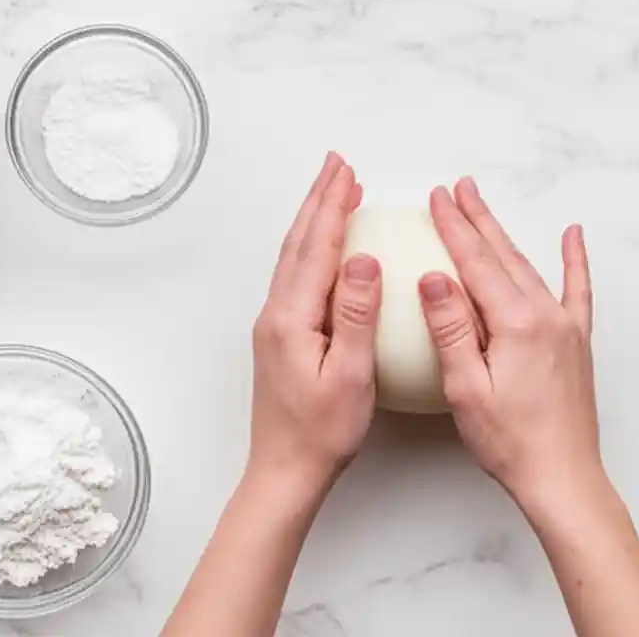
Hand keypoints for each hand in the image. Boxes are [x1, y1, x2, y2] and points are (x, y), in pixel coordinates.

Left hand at [249, 152, 380, 489]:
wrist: (285, 471)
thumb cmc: (322, 433)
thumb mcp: (351, 375)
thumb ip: (357, 315)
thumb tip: (364, 260)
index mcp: (292, 318)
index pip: (316, 248)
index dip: (332, 206)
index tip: (346, 173)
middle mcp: (276, 315)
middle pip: (299, 243)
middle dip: (319, 201)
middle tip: (338, 166)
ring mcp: (274, 325)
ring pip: (294, 258)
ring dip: (314, 221)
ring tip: (333, 193)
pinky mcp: (280, 337)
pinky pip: (296, 277)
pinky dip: (312, 250)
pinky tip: (328, 250)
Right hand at [418, 177, 599, 508]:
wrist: (562, 476)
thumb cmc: (511, 442)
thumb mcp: (466, 388)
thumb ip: (451, 328)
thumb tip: (434, 277)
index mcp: (515, 324)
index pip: (476, 263)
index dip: (454, 227)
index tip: (436, 199)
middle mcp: (545, 316)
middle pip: (503, 255)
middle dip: (477, 220)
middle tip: (456, 189)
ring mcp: (565, 327)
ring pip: (529, 267)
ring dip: (504, 236)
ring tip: (484, 208)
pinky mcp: (577, 342)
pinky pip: (577, 290)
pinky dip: (574, 261)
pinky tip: (573, 236)